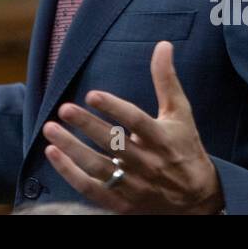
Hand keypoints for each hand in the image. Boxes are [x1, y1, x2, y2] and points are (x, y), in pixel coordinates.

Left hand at [43, 41, 223, 212]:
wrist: (197, 200)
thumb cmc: (184, 148)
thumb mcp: (180, 113)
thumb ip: (166, 80)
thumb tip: (163, 45)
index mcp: (162, 139)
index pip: (137, 122)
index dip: (114, 108)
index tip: (92, 94)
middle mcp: (148, 163)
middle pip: (114, 144)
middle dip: (87, 126)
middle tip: (64, 108)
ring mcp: (134, 185)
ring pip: (99, 167)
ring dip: (72, 149)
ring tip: (50, 129)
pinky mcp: (122, 203)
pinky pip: (92, 190)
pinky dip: (70, 174)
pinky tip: (53, 154)